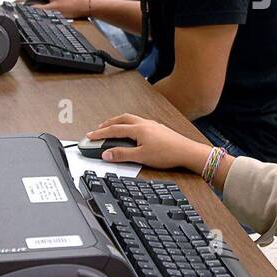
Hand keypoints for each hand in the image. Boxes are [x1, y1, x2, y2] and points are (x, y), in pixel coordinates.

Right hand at [88, 114, 211, 169]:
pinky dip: (130, 124)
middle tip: (98, 129)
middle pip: (121, 119)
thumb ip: (122, 155)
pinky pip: (139, 122)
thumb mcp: (141, 156)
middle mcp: (144, 124)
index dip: (100, 133)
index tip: (90, 136)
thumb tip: (106, 153)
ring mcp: (152, 125)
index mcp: (138, 129)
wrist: (186, 152)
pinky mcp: (158, 129)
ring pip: (131, 119)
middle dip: (108, 123)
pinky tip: (132, 131)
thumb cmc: (167, 153)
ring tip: (112, 128)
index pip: (114, 130)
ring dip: (119, 122)